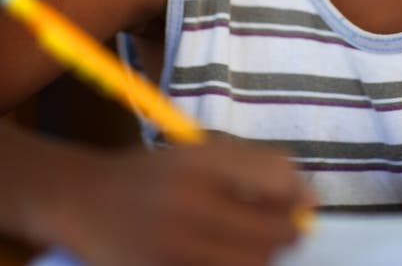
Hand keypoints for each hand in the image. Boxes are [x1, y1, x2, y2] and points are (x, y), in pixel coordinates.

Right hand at [38, 137, 316, 265]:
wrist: (86, 201)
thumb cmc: (155, 173)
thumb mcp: (199, 152)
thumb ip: (255, 166)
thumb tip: (309, 196)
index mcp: (201, 161)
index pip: (277, 178)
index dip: (300, 193)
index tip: (304, 202)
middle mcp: (188, 202)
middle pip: (272, 231)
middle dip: (288, 231)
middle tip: (285, 228)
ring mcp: (174, 247)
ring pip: (253, 264)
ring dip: (264, 255)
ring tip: (251, 242)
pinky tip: (225, 256)